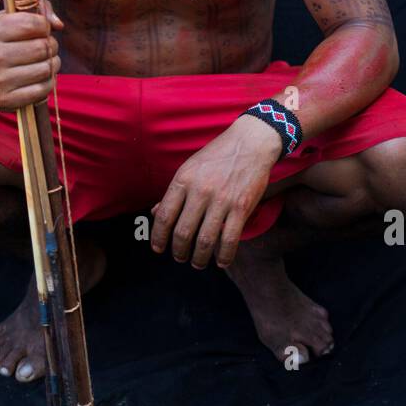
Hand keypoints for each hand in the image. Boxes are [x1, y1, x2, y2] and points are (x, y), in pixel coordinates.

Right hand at [0, 0, 62, 108]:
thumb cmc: (0, 42)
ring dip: (53, 63)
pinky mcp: (6, 100)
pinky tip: (41, 76)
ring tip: (44, 61)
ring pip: (46, 68)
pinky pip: (43, 88)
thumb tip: (58, 24)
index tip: (41, 29)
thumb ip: (37, 10)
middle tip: (46, 47)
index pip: (32, 24)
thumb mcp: (9, 19)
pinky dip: (49, 81)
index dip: (44, 26)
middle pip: (42, 47)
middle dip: (51, 45)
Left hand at [150, 116, 282, 268]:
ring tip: (197, 262)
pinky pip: (230, 239)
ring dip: (199, 258)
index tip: (158, 248)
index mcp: (183, 180)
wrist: (250, 143)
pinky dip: (224, 256)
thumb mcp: (189, 167)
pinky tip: (220, 261)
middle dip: (179, 251)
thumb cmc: (217, 155)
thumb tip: (155, 213)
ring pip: (205, 240)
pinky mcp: (242, 207)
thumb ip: (174, 191)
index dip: (158, 237)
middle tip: (180, 258)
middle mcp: (200, 191)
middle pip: (183, 232)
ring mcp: (222, 200)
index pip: (164, 216)